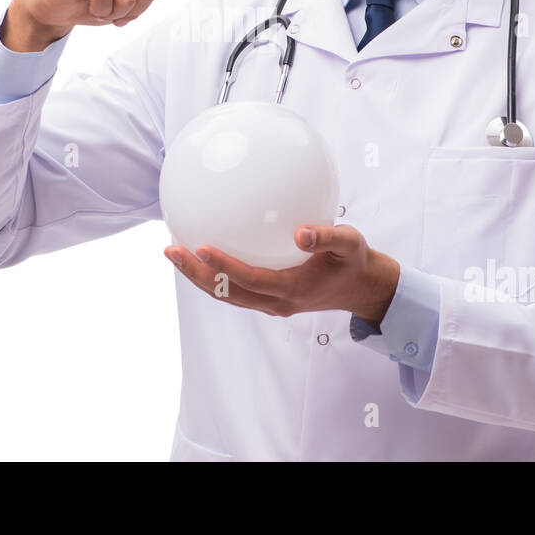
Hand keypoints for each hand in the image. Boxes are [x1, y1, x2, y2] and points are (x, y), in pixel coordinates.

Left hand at [163, 224, 400, 325]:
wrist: (363, 288)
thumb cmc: (355, 261)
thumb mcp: (350, 242)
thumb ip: (327, 235)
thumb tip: (300, 231)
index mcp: (292, 288)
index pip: (249, 279)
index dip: (223, 266)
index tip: (200, 247)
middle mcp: (277, 301)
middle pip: (227, 293)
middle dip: (196, 275)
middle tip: (171, 250)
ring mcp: (272, 303)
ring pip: (227, 295)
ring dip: (200, 277)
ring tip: (175, 253)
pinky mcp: (271, 299)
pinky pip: (236, 290)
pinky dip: (215, 276)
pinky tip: (202, 255)